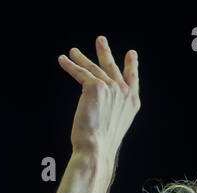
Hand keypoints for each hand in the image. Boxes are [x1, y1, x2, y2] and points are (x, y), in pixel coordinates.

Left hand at [57, 37, 140, 158]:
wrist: (96, 149)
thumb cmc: (102, 144)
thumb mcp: (114, 125)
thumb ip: (112, 109)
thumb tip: (100, 102)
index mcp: (132, 103)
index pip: (133, 79)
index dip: (132, 66)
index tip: (132, 54)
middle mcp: (124, 93)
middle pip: (113, 68)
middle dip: (105, 52)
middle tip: (100, 40)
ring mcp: (111, 87)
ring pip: (93, 69)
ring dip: (81, 58)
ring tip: (73, 51)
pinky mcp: (95, 86)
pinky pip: (80, 73)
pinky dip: (69, 66)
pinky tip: (63, 60)